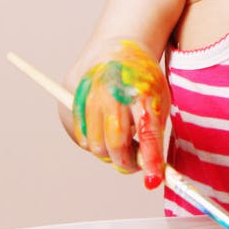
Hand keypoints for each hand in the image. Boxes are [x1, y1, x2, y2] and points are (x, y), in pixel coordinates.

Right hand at [72, 39, 170, 188]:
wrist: (116, 49)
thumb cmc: (141, 79)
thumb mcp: (158, 102)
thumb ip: (154, 136)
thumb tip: (153, 174)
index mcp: (137, 89)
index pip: (146, 131)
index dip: (150, 159)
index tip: (153, 180)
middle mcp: (109, 91)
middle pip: (115, 144)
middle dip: (126, 161)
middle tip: (135, 163)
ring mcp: (86, 93)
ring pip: (94, 145)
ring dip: (109, 152)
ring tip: (122, 140)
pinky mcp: (70, 98)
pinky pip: (80, 136)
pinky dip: (94, 141)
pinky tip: (105, 129)